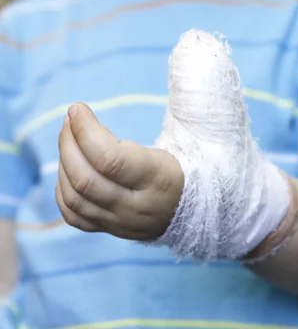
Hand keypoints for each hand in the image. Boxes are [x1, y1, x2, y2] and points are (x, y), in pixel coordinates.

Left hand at [56, 103, 183, 240]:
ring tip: (69, 140)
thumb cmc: (179, 166)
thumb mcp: (170, 143)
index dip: (85, 131)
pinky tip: (68, 170)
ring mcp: (120, 223)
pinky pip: (74, 217)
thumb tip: (85, 114)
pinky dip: (62, 190)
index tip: (78, 109)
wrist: (191, 209)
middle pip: (86, 179)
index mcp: (157, 178)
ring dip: (63, 163)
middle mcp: (136, 206)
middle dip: (68, 143)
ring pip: (75, 198)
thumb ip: (132, 129)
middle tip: (69, 119)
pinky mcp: (109, 230)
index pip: (110, 158)